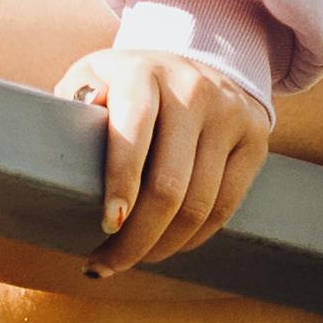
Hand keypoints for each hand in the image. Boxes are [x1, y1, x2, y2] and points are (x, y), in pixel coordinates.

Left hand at [53, 46, 272, 276]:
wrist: (203, 59)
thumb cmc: (132, 83)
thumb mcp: (96, 76)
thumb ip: (77, 102)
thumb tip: (68, 141)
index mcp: (143, 73)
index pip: (133, 134)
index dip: (120, 185)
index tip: (107, 226)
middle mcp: (191, 89)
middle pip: (169, 185)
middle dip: (135, 238)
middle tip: (106, 264)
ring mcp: (228, 113)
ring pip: (199, 205)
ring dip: (163, 246)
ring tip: (132, 258)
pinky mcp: (254, 138)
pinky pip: (225, 206)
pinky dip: (194, 238)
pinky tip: (169, 245)